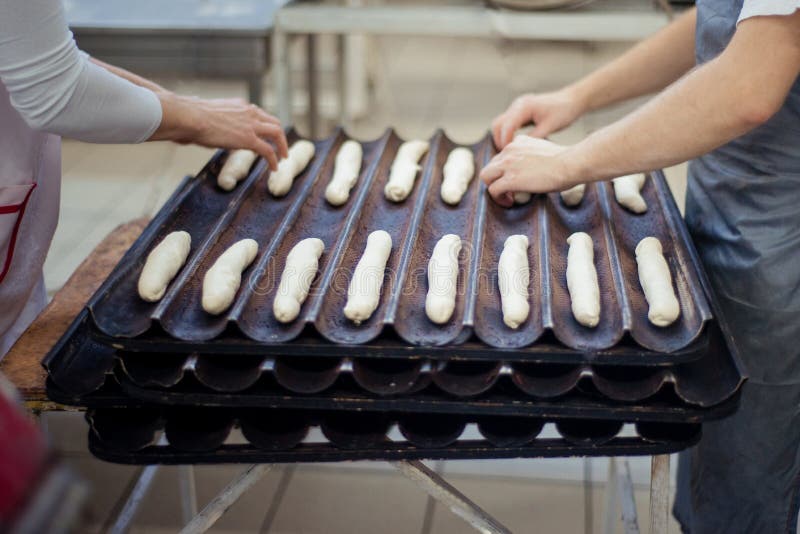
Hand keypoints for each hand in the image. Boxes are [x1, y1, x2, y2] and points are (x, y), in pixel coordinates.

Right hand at [151, 94, 288, 170]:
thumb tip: (188, 130)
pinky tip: (274, 168)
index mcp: (239, 105)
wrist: (190, 116)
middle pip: (273, 122)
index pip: (258, 113)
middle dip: (279, 135)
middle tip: (281, 147)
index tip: (264, 134)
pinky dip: (274, 160)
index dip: (264, 124)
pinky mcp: (249, 139)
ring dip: (282, 146)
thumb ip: (202, 120)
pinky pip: (268, 150)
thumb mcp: (200, 114)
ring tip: (283, 158)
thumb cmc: (188, 116)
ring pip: (277, 133)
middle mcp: (248, 112)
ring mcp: (251, 125)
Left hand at [480, 136, 573, 206]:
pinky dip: (498, 198)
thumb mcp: (544, 150)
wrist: (571, 163)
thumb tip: (532, 171)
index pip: (502, 156)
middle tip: (508, 192)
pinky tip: (510, 203)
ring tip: (507, 199)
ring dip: (494, 189)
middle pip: (491, 166)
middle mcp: (510, 150)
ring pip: (486, 177)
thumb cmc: (566, 161)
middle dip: (496, 180)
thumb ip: (531, 156)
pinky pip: (493, 190)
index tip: (514, 181)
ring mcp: (508, 164)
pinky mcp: (510, 179)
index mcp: (518, 142)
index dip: (504, 171)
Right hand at [491, 88, 584, 149]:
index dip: (505, 142)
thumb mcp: (549, 127)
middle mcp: (518, 105)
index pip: (506, 126)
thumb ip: (533, 138)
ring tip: (510, 152)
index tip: (508, 155)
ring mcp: (518, 107)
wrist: (572, 100)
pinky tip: (515, 144)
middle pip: (497, 124)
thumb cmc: (564, 111)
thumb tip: (518, 151)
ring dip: (502, 138)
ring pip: (500, 124)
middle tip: (506, 156)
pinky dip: (508, 134)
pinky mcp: (520, 111)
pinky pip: (508, 124)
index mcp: (524, 107)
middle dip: (499, 141)